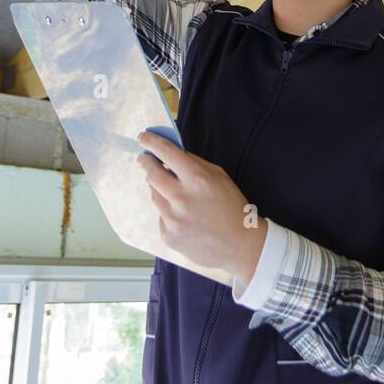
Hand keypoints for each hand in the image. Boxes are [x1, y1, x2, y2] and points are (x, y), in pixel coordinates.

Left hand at [136, 131, 267, 283]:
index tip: (143, 137)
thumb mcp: (219, 177)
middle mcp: (181, 198)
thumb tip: (172, 154)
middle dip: (146, 163)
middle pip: (152, 174)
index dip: (152, 142)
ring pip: (154, 195)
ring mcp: (173, 219)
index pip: (167, 153)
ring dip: (159, 189)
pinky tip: (184, 217)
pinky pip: (161, 216)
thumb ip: (195, 163)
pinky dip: (168, 212)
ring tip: (175, 192)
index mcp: (197, 179)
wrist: (240, 246)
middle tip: (144, 159)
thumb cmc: (232, 208)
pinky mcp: (168, 235)